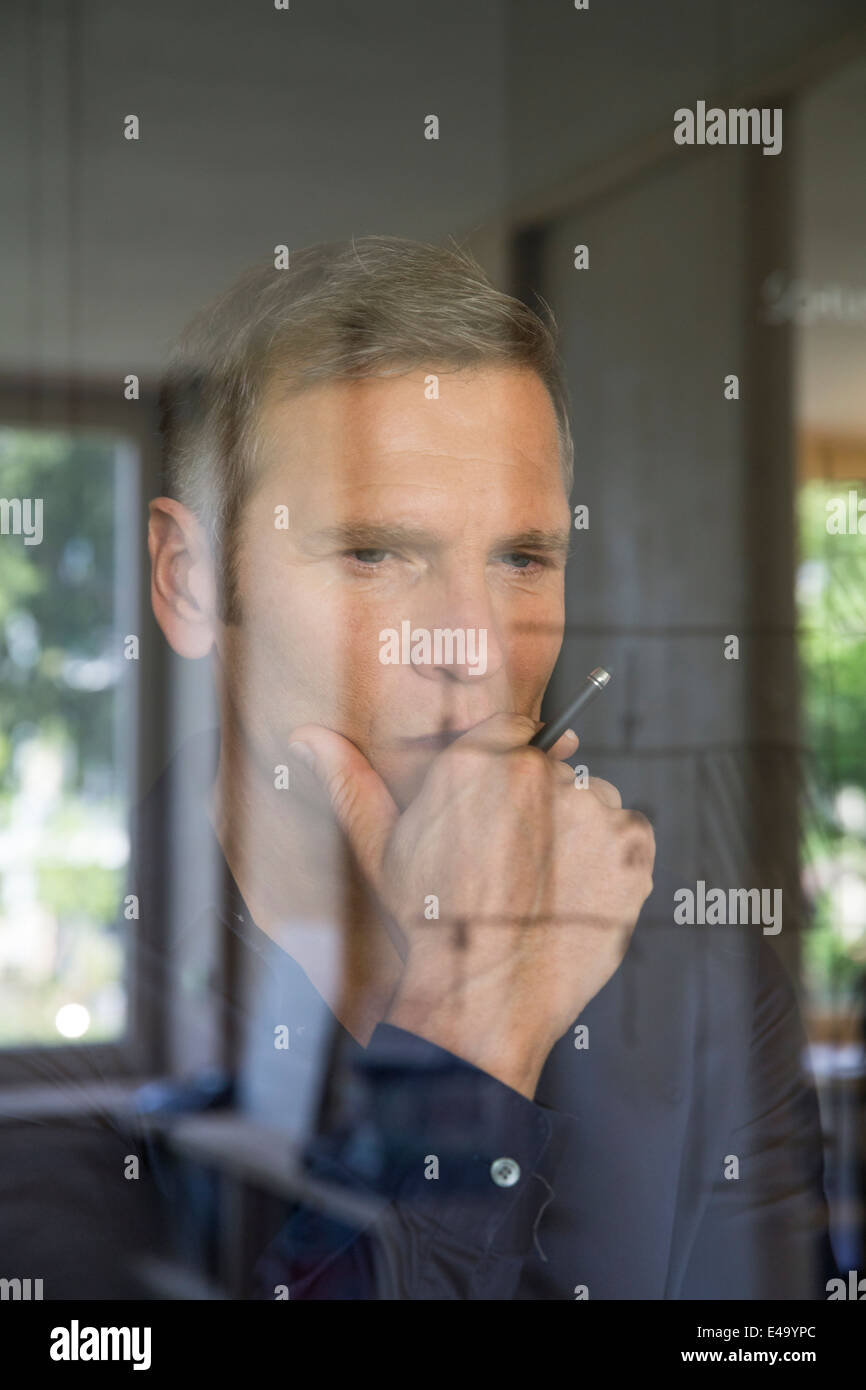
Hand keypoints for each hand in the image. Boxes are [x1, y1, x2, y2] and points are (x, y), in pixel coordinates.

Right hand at [288, 715, 654, 1097]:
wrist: (482, 999)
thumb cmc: (425, 923)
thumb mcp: (380, 849)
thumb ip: (350, 781)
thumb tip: (303, 735)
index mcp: (482, 760)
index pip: (518, 730)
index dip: (512, 771)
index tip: (505, 811)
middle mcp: (541, 773)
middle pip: (556, 770)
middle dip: (542, 807)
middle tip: (514, 864)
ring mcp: (593, 810)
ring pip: (595, 802)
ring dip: (580, 832)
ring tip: (545, 886)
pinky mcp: (632, 849)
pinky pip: (632, 836)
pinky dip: (615, 861)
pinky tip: (576, 894)